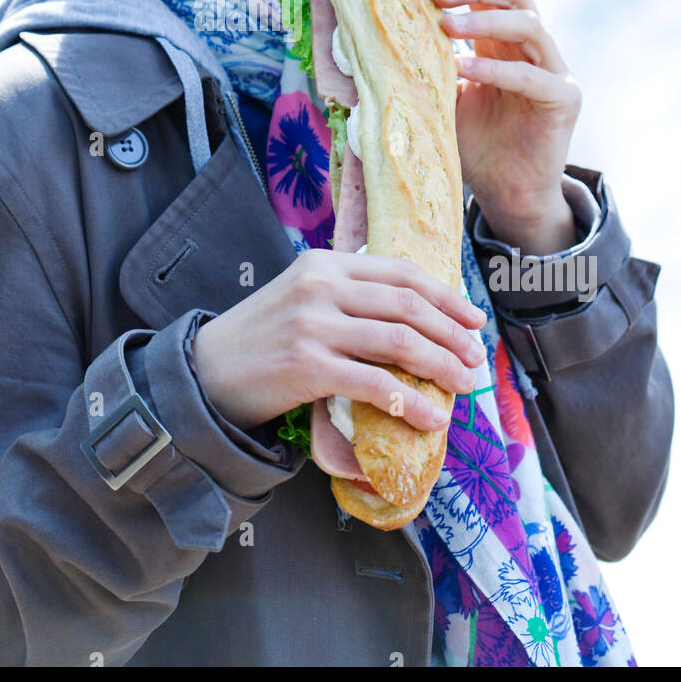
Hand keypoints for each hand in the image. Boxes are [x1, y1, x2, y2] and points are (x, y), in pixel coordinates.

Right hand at [191, 247, 486, 433]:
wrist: (206, 371)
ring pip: (399, 342)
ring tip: (465, 384)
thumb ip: (348, 296)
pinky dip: (412, 402)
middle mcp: (321, 286)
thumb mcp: (303, 298)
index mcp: (326, 263)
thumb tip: (414, 316)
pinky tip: (431, 418)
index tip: (474, 319)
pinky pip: (376, 384)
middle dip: (452, 333)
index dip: (446, 296)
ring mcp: (314, 325)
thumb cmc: (263, 339)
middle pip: (408, 305)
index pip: (401, 273)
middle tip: (475, 357)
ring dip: (442, 366)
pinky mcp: (308, 365)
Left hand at [423, 0, 581, 252]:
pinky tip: (464, 68)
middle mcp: (529, 46)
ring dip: (484, 19)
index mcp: (499, 38)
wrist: (504, 193)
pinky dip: (497, 70)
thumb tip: (361, 39)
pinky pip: (532, 77)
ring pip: (528, 24)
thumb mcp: (436, 97)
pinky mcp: (563, 99)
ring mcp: (552, 69)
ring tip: (445, 23)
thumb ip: (417, 66)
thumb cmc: (470, 143)